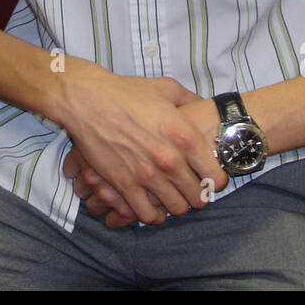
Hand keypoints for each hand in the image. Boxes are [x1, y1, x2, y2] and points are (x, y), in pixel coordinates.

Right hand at [55, 70, 227, 226]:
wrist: (88, 100)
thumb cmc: (126, 92)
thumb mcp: (166, 88)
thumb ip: (190, 99)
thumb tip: (203, 105)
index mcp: (185, 136)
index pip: (216, 178)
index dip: (214, 181)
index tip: (208, 178)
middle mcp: (170, 159)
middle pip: (198, 197)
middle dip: (197, 195)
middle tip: (189, 189)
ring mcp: (147, 175)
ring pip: (176, 209)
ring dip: (176, 206)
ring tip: (171, 197)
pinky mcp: (124, 184)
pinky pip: (146, 215)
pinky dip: (152, 215)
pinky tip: (151, 207)